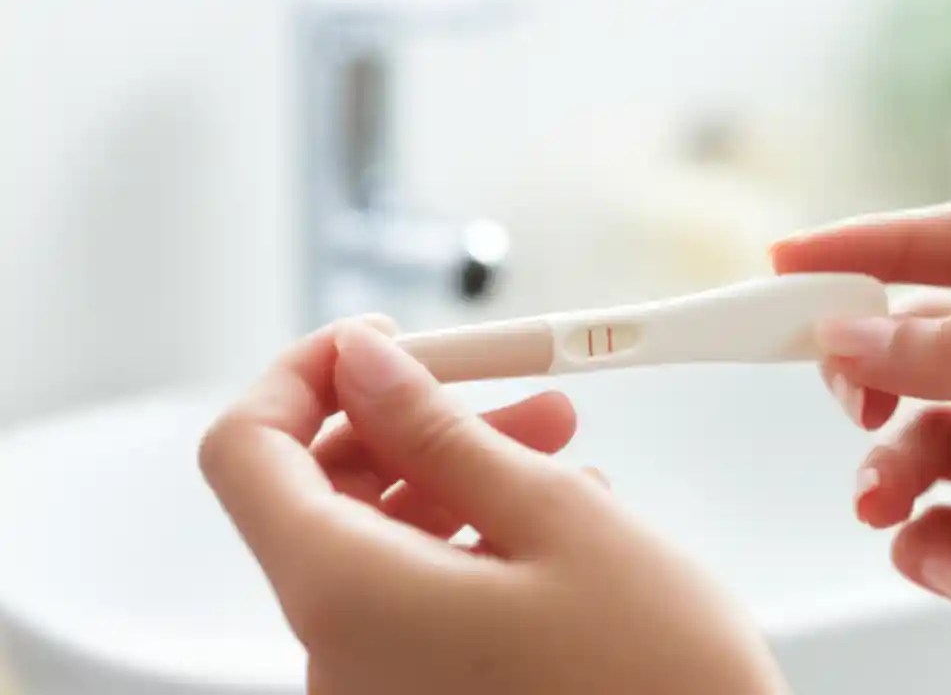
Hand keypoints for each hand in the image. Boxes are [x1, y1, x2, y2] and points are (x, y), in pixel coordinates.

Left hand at [200, 318, 785, 694]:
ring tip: (560, 446)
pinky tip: (557, 517)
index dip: (299, 376)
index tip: (375, 341)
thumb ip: (437, 430)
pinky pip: (417, 596)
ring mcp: (381, 686)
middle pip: (318, 494)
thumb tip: (363, 361)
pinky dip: (473, 540)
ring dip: (459, 475)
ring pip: (380, 542)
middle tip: (503, 381)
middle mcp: (337, 654)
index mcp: (345, 598)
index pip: (243, 453)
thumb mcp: (553, 518)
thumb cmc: (656, 679)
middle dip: (409, 421)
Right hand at [773, 200, 950, 694]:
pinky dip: (924, 544)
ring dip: (889, 470)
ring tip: (883, 505)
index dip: (882, 242)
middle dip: (878, 371)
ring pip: (925, 437)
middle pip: (934, 339)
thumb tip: (857, 334)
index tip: (794, 260)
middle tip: (847, 399)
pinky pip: (940, 523)